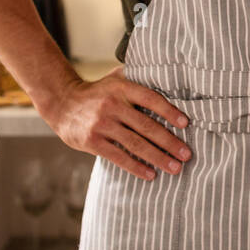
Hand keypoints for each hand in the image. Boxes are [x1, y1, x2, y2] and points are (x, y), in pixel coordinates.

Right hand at [41, 66, 191, 181]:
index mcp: (121, 88)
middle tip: (187, 154)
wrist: (62, 103)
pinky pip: (119, 157)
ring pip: (135, 144)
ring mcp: (101, 124)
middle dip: (170, 142)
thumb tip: (167, 75)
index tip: (186, 124)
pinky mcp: (92, 142)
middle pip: (146, 126)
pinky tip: (151, 175)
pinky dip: (136, 167)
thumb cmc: (97, 93)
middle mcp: (112, 105)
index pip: (151, 99)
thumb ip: (137, 77)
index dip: (169, 111)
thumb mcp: (114, 78)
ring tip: (175, 167)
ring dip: (158, 158)